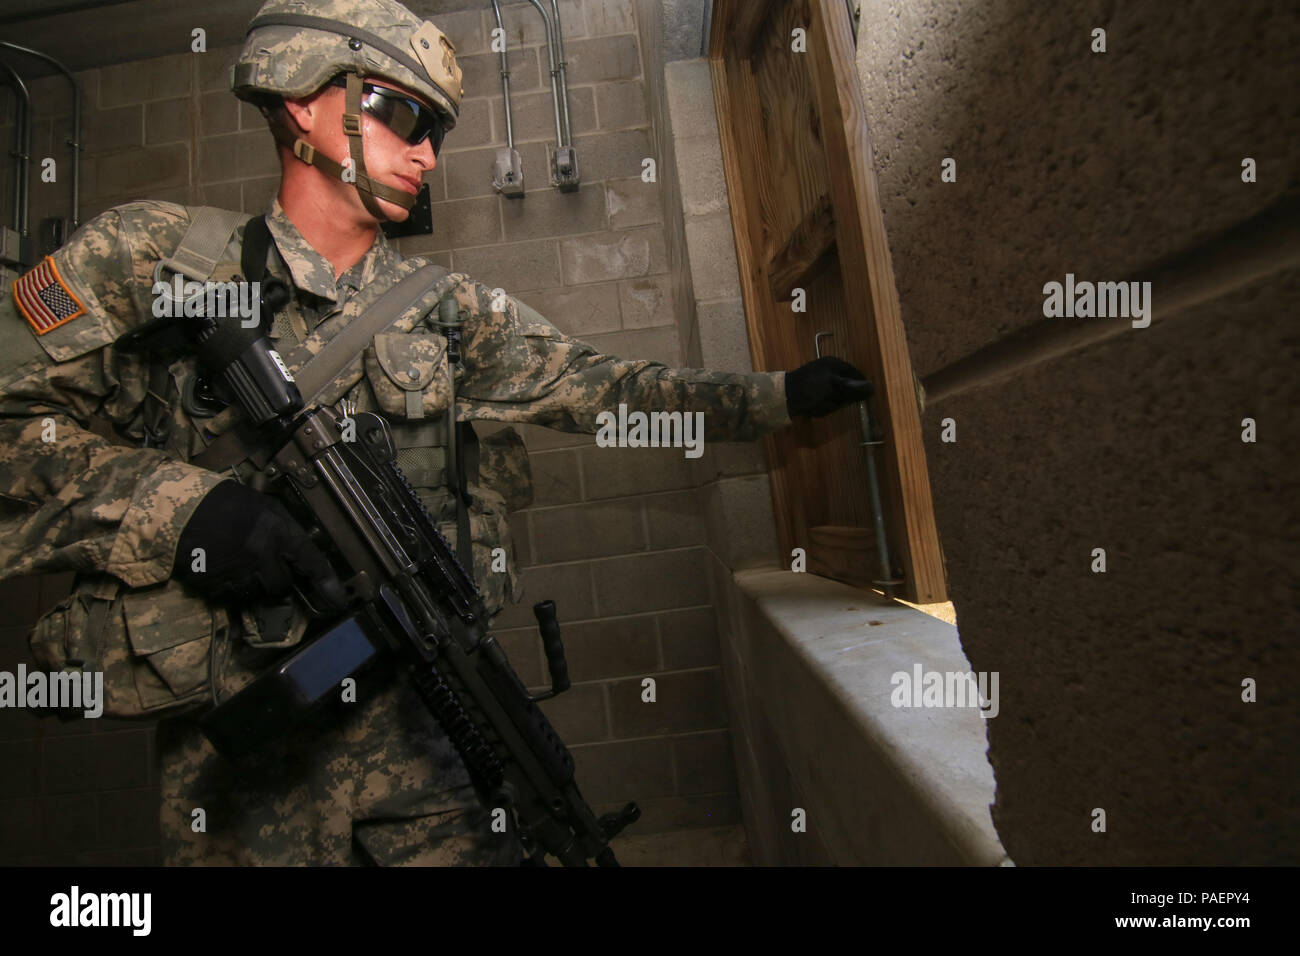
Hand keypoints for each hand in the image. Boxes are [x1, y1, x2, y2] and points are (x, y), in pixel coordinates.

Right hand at [172, 480, 346, 613]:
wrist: (180, 508)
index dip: (328, 584)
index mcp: (277, 531)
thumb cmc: (226, 503)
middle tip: (261, 564)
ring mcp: (236, 572)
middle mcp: (260, 555)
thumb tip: (299, 557)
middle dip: (276, 580)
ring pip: (255, 593)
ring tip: (236, 561)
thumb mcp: (265, 507)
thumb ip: (284, 532)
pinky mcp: (213, 585)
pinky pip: (229, 596)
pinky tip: (220, 567)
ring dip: (251, 584)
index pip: (312, 562)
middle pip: (281, 586)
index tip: (339, 601)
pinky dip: (228, 587)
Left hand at [785, 357, 872, 416]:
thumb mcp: (833, 389)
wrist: (782, 398)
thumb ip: (852, 389)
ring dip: (833, 402)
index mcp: (834, 363)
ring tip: (824, 405)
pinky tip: (817, 407)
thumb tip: (872, 388)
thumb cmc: (810, 390)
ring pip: (836, 392)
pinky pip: (824, 396)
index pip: (856, 373)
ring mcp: (818, 376)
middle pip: (846, 383)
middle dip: (844, 396)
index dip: (860, 387)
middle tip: (837, 404)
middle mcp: (827, 366)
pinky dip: (823, 404)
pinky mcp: (811, 387)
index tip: (862, 400)